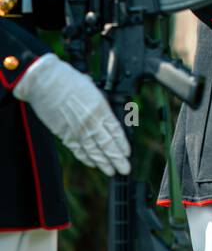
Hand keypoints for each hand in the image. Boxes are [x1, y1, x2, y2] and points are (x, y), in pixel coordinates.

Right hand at [13, 53, 130, 175]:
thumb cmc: (68, 79)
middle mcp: (90, 122)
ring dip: (103, 162)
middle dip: (117, 159)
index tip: (127, 153)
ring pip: (93, 151)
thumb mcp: (93, 88)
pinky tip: (92, 163)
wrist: (44, 82)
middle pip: (107, 145)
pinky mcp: (63, 134)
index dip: (122, 144)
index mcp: (100, 108)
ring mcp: (76, 130)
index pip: (116, 131)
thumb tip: (106, 110)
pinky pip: (77, 149)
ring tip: (111, 170)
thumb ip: (101, 102)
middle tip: (124, 169)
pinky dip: (85, 158)